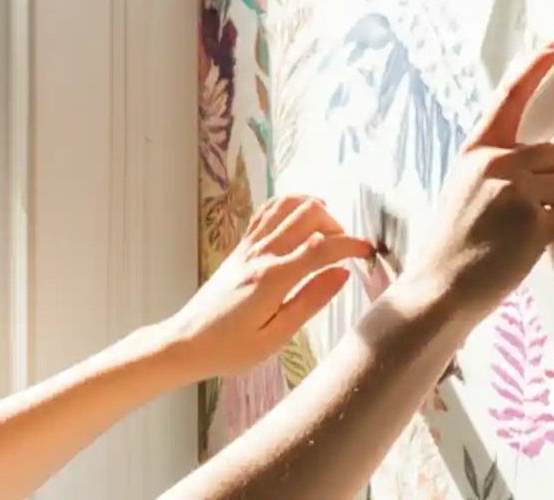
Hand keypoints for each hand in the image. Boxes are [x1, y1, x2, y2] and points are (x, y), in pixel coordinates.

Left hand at [168, 196, 371, 378]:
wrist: (186, 342)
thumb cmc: (230, 349)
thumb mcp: (276, 337)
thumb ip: (310, 301)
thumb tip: (341, 274)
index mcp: (273, 280)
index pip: (322, 248)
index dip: (350, 245)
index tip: (367, 251)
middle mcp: (261, 255)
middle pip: (307, 214)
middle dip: (336, 225)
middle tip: (345, 249)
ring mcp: (248, 247)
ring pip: (287, 205)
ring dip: (313, 209)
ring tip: (327, 231)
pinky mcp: (240, 247)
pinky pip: (267, 212)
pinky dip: (288, 207)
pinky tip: (299, 220)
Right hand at [401, 42, 553, 321]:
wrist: (441, 288)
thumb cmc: (453, 244)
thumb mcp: (464, 188)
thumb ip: (496, 167)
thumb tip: (540, 158)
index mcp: (475, 152)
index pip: (508, 99)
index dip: (534, 68)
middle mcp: (495, 163)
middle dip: (553, 180)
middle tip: (525, 213)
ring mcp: (515, 190)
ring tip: (520, 231)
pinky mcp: (534, 219)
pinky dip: (552, 232)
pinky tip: (522, 247)